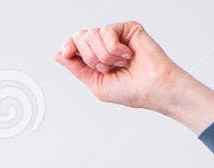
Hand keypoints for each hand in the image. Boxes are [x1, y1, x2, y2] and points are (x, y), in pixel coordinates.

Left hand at [55, 22, 173, 109]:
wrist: (154, 88)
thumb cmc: (131, 91)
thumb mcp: (96, 85)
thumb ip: (77, 69)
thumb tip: (59, 55)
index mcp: (96, 59)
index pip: (75, 44)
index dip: (68, 46)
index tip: (67, 52)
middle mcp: (104, 45)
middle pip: (80, 36)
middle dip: (90, 57)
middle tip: (106, 68)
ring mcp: (116, 36)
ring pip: (92, 34)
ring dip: (104, 56)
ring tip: (119, 64)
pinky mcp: (127, 28)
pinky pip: (107, 31)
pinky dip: (114, 49)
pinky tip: (127, 56)